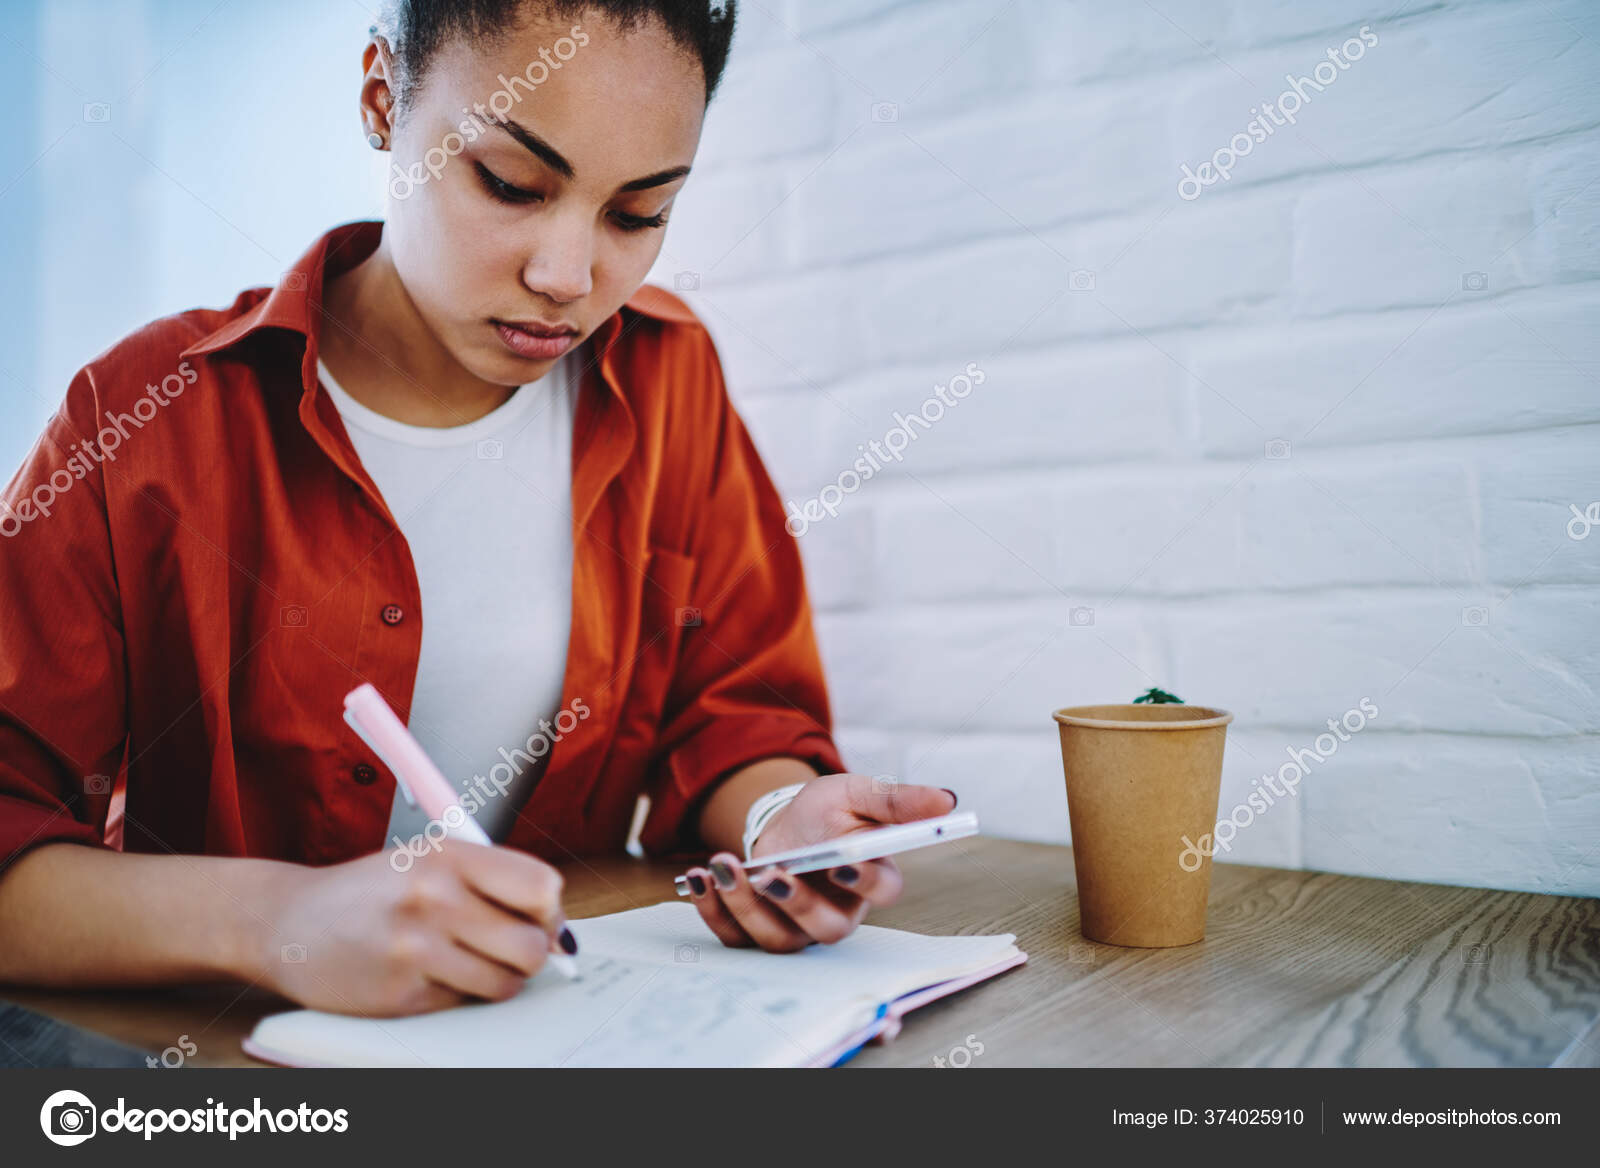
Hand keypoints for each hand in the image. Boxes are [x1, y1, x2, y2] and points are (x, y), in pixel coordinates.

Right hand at [253, 843, 570, 1015]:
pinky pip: (464, 1003)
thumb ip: (490, 882)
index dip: (550, 910)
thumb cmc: (371, 892)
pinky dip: (457, 993)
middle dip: (532, 954)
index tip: (540, 919)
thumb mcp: (428, 860)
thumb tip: (556, 929)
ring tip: (467, 961)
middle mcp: (434, 897)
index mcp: (448, 855)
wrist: (289, 922)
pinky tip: (428, 973)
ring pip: (506, 983)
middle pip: (533, 945)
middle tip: (511, 950)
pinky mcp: (401, 994)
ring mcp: (416, 948)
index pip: (541, 886)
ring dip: (498, 979)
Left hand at [680, 773, 956, 952]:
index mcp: (870, 878)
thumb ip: (897, 800)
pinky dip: (713, 909)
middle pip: (826, 928)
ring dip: (746, 906)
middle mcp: (836, 911)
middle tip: (771, 874)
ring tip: (724, 866)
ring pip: (777, 939)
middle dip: (796, 904)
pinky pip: (735, 935)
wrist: (784, 822)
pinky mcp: (757, 928)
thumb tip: (947, 799)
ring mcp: (795, 927)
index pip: (882, 891)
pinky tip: (701, 876)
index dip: (865, 880)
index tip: (841, 860)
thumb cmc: (828, 812)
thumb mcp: (857, 794)